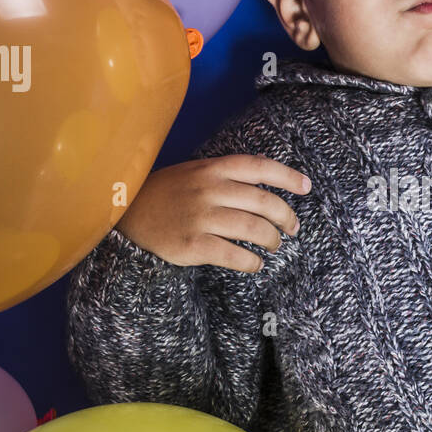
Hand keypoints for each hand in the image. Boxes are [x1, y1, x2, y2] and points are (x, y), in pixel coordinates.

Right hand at [115, 155, 311, 271]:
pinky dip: (252, 262)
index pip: (259, 167)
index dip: (287, 176)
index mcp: (212, 169)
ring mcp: (201, 217)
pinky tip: (256, 264)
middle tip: (292, 229)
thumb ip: (226, 175)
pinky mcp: (193, 245)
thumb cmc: (167, 193)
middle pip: (264, 202)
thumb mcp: (194, 172)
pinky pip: (234, 255)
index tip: (306, 187)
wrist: (125, 214)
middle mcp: (209, 190)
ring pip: (253, 229)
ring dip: (272, 240)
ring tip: (274, 246)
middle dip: (286, 217)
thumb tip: (266, 189)